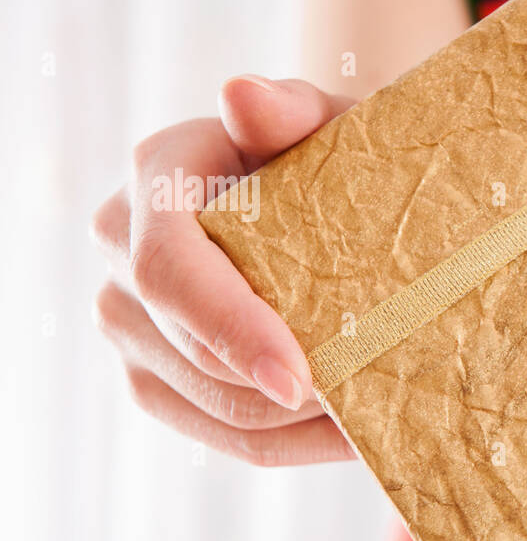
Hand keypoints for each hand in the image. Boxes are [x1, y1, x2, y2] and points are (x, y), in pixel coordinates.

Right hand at [92, 76, 357, 465]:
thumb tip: (240, 97)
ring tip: (390, 414)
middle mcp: (121, 249)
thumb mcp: (338, 124)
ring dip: (310, 424)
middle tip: (388, 396)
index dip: (231, 329)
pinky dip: (300, 443)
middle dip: (297, 390)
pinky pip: (228, 438)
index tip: (302, 378)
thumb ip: (295, 109)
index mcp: (158, 176)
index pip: (168, 270)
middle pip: (199, 358)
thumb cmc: (343, 154)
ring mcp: (130, 322)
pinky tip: (360, 430)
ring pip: (220, 409)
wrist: (336, 198)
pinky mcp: (156, 378)